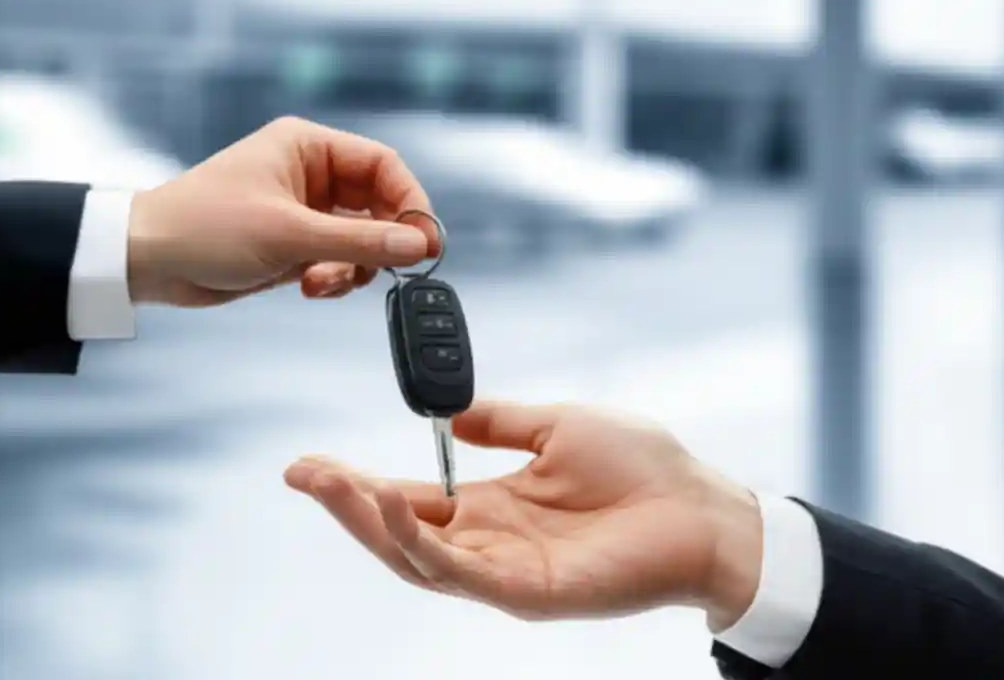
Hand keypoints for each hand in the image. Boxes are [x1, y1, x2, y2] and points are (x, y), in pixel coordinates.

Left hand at [127, 117, 440, 306]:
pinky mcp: (292, 244)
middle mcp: (310, 173)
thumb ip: (360, 240)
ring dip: (352, 267)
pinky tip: (307, 287)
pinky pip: (336, 260)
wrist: (148, 260)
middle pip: (377, 205)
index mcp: (308, 147)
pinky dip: (333, 278)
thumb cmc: (204, 227)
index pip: (383, 165)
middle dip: (379, 242)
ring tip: (320, 283)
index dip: (410, 202)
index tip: (425, 242)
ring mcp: (302, 211)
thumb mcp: (289, 234)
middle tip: (387, 271)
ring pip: (360, 238)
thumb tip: (419, 244)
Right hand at [284, 401, 762, 628]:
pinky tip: (392, 506)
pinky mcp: (528, 593)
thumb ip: (499, 422)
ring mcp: (505, 573)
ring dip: (367, 523)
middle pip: (398, 532)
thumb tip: (449, 410)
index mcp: (493, 506)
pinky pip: (460, 573)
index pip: (410, 497)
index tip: (311, 460)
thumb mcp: (557, 425)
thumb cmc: (643, 467)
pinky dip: (420, 543)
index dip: (357, 482)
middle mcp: (489, 543)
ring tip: (329, 485)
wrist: (704, 508)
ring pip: (416, 558)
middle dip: (344, 503)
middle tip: (299, 471)